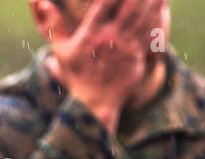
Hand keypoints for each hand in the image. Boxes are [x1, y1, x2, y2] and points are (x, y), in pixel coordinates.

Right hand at [42, 0, 164, 132]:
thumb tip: (42, 2)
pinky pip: (149, 32)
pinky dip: (156, 15)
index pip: (105, 3)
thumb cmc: (77, 74)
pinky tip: (162, 2)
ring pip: (141, 17)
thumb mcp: (61, 50)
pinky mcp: (136, 57)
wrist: (94, 102)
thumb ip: (54, 24)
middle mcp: (109, 38)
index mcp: (91, 33)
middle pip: (128, 6)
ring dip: (151, 0)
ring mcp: (124, 48)